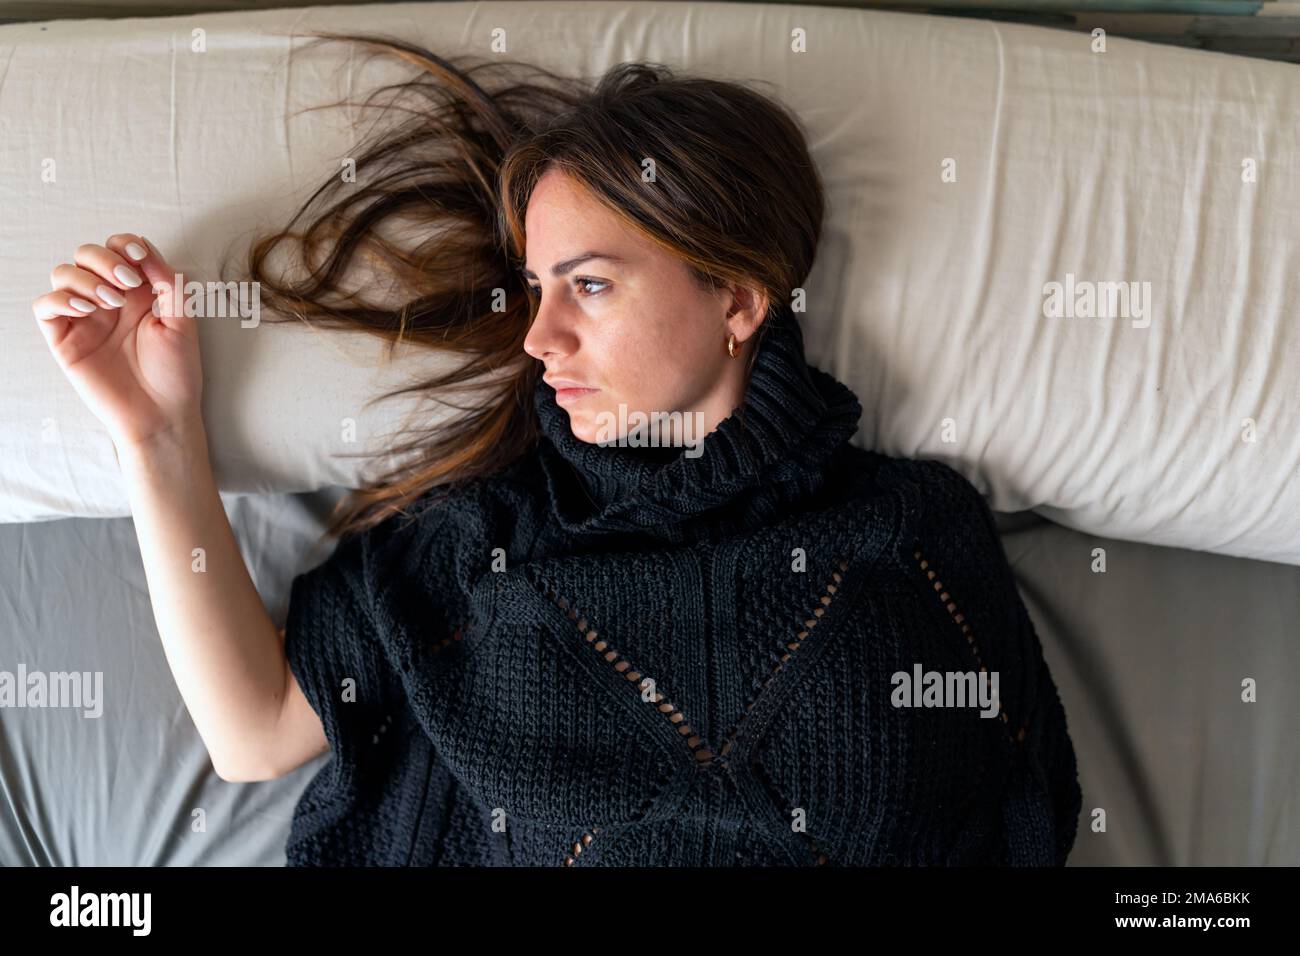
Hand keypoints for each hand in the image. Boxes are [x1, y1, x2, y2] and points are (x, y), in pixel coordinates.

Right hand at [32, 234, 201, 450]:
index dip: (125, 244)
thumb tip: (147, 251)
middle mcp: (108, 300)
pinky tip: (87, 310)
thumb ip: (170, 284)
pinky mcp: (64, 340)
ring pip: (63, 273)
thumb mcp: (184, 322)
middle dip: (104, 259)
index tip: (141, 258)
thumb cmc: (176, 373)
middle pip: (86, 254)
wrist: (162, 415)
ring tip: (112, 302)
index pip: (119, 249)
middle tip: (127, 284)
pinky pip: (45, 306)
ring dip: (86, 279)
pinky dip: (60, 299)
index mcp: (138, 292)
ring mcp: (84, 318)